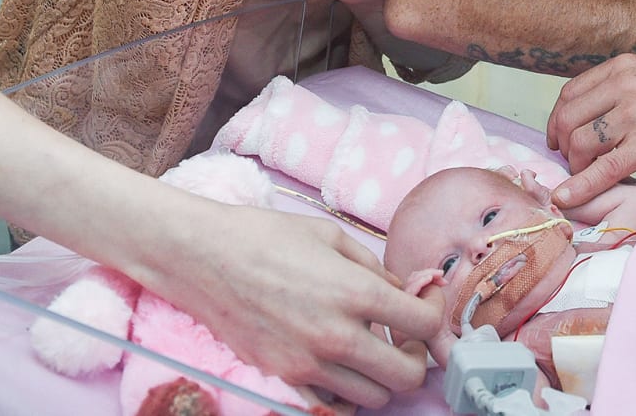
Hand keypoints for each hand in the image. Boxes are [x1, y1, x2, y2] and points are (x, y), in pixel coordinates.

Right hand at [148, 200, 440, 408]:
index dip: (434, 312)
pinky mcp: (283, 379)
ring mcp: (307, 364)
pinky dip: (347, 392)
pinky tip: (340, 365)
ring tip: (370, 348)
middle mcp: (335, 335)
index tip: (425, 302)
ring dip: (382, 375)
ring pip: (374, 397)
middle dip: (416, 356)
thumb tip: (403, 291)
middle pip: (407, 374)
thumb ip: (374, 268)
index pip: (423, 323)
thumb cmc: (262, 237)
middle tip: (405, 336)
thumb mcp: (329, 236)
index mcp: (352, 292)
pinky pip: (334, 406)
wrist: (201, 257)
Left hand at [544, 55, 635, 208]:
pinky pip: (602, 170)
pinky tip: (567, 198)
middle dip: (564, 146)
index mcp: (624, 68)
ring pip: (580, 144)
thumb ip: (622, 91)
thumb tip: (589, 116)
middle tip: (571, 163)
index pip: (570, 93)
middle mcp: (625, 86)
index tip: (558, 139)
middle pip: (569, 119)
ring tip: (588, 176)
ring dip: (576, 167)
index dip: (557, 120)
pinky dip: (579, 187)